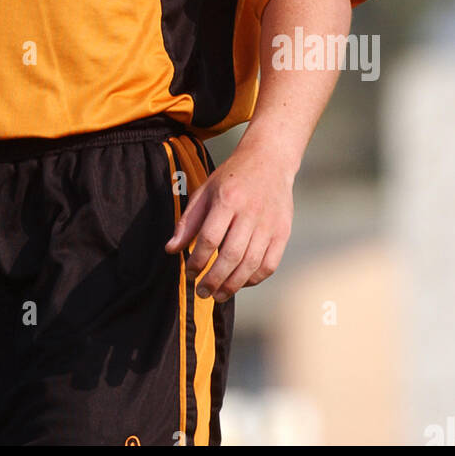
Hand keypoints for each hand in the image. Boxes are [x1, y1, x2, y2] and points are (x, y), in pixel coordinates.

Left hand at [164, 136, 294, 301]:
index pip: (209, 238)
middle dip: (213, 280)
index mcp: (227, 199)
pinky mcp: (283, 232)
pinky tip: (240, 283)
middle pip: (231, 256)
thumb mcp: (205, 191)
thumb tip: (171, 250)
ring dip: (233, 285)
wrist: (269, 160)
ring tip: (218, 294)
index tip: (189, 272)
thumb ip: (188, 221)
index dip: (197, 260)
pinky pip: (269, 264)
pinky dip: (254, 279)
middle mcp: (250, 212)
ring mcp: (269, 224)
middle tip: (201, 292)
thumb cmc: (232, 177)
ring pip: (251, 264)